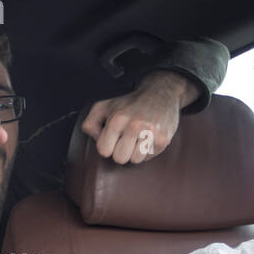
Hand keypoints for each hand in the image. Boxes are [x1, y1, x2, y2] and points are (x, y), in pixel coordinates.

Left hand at [80, 70, 197, 163]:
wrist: (161, 93)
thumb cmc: (129, 103)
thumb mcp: (104, 106)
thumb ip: (90, 123)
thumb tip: (95, 139)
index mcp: (118, 119)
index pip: (104, 150)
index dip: (108, 145)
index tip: (113, 138)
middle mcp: (135, 126)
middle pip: (120, 158)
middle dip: (121, 150)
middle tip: (126, 139)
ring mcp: (151, 133)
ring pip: (135, 160)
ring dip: (135, 152)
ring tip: (138, 138)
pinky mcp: (163, 140)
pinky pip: (148, 158)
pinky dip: (147, 150)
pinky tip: (148, 137)